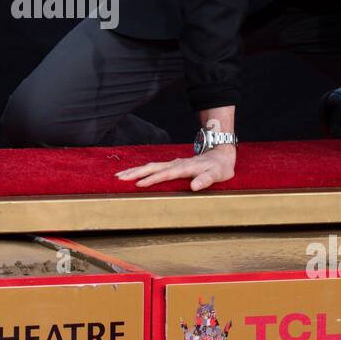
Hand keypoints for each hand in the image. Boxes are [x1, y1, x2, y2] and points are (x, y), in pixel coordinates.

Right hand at [115, 144, 235, 191]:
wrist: (221, 153)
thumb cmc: (219, 166)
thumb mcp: (218, 174)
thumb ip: (206, 179)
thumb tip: (194, 186)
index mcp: (185, 167)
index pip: (165, 174)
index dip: (152, 179)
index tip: (138, 185)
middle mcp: (176, 164)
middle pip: (152, 167)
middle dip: (135, 172)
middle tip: (119, 178)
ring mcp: (173, 163)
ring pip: (150, 166)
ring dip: (135, 170)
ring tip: (120, 175)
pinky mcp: (172, 165)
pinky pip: (154, 167)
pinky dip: (142, 170)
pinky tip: (134, 173)